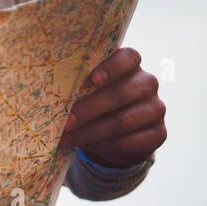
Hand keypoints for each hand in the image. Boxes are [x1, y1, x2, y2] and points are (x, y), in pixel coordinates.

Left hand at [58, 47, 165, 167]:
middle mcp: (147, 82)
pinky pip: (131, 141)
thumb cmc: (93, 104)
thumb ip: (76, 86)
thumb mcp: (85, 92)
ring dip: (91, 132)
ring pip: (123, 121)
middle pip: (120, 94)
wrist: (115, 136)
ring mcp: (156, 107)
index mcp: (130, 65)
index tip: (92, 79)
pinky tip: (86, 148)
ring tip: (66, 139)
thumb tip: (47, 95)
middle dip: (89, 109)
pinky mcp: (159, 132)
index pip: (129, 57)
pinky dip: (105, 146)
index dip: (112, 67)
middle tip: (65, 122)